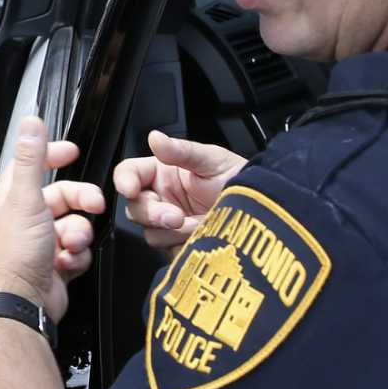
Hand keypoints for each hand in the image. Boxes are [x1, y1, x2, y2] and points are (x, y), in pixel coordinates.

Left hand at [0, 117, 106, 323]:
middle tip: (95, 204)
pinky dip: (77, 257)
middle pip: (63, 196)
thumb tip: (31, 122)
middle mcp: (25, 218)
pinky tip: (67, 264)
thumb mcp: (26, 198)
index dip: (51, 154)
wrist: (23, 301)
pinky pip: (78, 251)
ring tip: (70, 245)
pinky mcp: (56, 264)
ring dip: (79, 234)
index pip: (32, 166)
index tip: (72, 151)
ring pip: (75, 225)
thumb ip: (31, 159)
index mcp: (13, 199)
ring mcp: (41, 242)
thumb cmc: (18, 252)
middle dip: (82, 200)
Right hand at [110, 129, 245, 250]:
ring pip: (149, 232)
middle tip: (175, 216)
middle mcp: (161, 198)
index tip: (130, 189)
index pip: (129, 174)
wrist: (263, 210)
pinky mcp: (179, 246)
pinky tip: (200, 237)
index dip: (124, 181)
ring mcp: (169, 225)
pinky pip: (168, 250)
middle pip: (134, 207)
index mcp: (162, 173)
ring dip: (171, 232)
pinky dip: (183, 245)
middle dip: (152, 213)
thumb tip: (154, 137)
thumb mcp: (211, 160)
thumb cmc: (238, 179)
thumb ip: (181, 151)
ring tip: (199, 225)